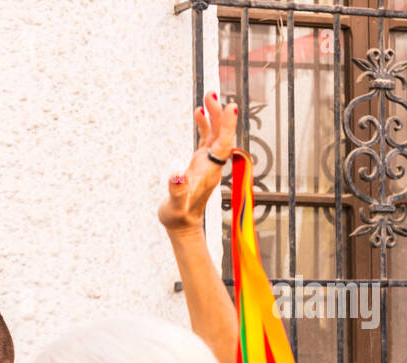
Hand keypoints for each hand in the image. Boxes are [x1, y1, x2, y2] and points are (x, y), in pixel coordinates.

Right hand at [158, 93, 238, 235]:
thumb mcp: (175, 206)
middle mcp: (213, 164)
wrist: (181, 225)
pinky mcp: (200, 162)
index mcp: (210, 171)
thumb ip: (177, 191)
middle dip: (219, 114)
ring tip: (208, 95)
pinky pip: (206, 138)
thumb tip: (176, 175)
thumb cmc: (178, 217)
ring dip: (213, 115)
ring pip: (215, 133)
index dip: (227, 126)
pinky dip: (204, 124)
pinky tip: (199, 113)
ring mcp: (207, 162)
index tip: (231, 106)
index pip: (223, 144)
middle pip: (221, 134)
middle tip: (212, 93)